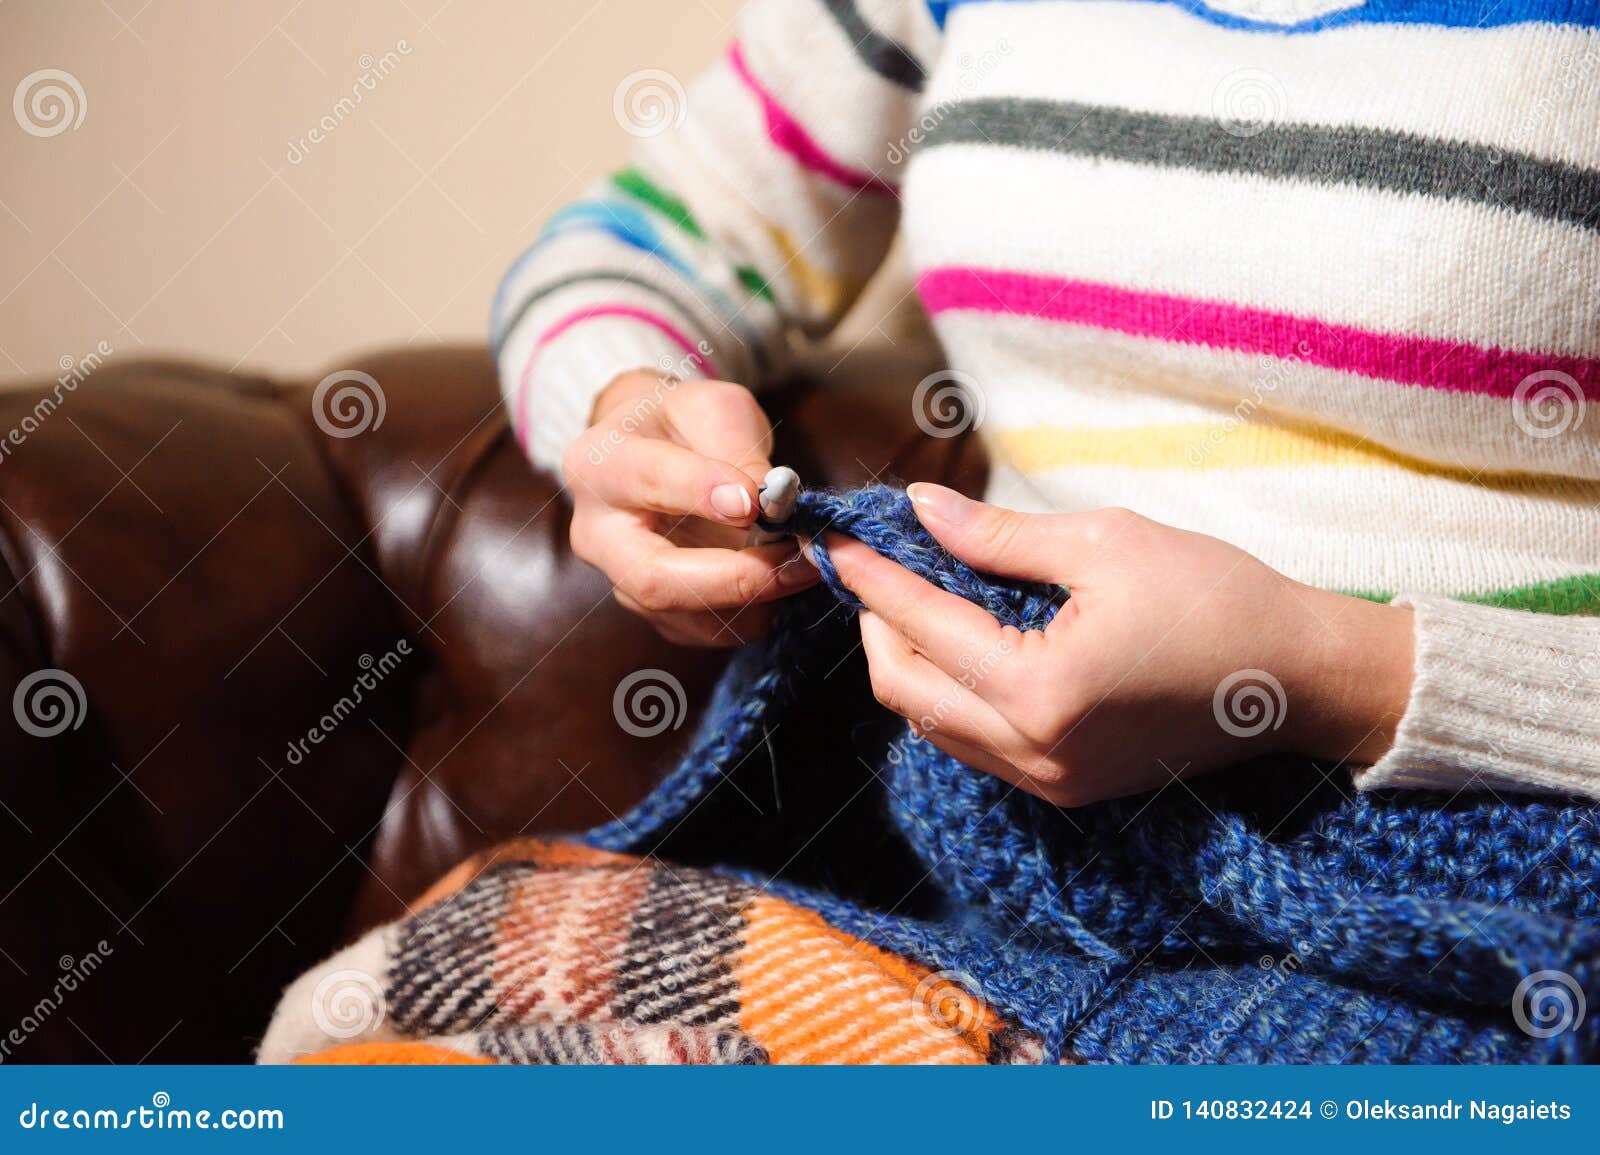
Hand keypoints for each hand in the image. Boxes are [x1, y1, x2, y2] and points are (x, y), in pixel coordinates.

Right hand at [563, 371, 816, 645]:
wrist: (655, 451)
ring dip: (755, 600)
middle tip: (798, 561)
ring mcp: (620, 580)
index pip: (648, 481)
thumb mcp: (712, 408)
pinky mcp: (653, 611)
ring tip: (806, 565)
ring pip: (685, 616)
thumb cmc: (683, 424)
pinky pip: (704, 630)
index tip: (755, 502)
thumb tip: (771, 503)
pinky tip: (783, 579)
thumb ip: (736, 447)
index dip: (702, 493)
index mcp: (601, 464)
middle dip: (734, 578)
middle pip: (653, 578)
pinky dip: (753, 612)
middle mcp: (597, 533)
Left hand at [822, 484, 1414, 805]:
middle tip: (871, 565)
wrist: (1299, 679)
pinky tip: (957, 642)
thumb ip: (998, 536)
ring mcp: (1050, 781)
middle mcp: (1034, 753)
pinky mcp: (1066, 786)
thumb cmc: (1217, 598)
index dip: (874, 576)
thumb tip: (922, 510)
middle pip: (906, 691)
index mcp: (1041, 692)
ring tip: (908, 597)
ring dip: (909, 661)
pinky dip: (949, 691)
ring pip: (933, 724)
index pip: (924, 626)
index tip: (837, 536)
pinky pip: (974, 743)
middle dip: (877, 624)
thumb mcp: (1105, 543)